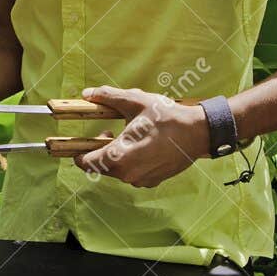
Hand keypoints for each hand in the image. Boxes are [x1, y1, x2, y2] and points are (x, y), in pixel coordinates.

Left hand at [72, 85, 211, 187]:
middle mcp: (127, 174)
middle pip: (100, 166)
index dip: (78, 152)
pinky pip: (132, 174)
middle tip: (109, 132)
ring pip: (117, 171)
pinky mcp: (152, 181)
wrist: (198, 133)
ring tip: (128, 137)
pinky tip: (141, 146)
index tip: (80, 143)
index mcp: (118, 156)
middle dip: (99, 150)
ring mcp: (140, 180)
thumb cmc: (167, 117)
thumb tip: (88, 94)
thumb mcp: (136, 101)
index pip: (86, 162)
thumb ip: (108, 97)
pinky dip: (131, 162)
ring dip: (115, 156)